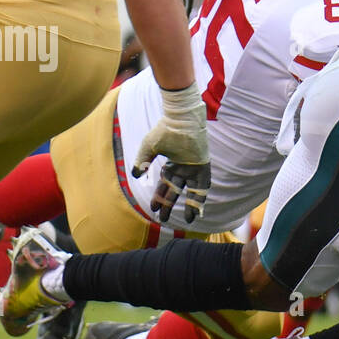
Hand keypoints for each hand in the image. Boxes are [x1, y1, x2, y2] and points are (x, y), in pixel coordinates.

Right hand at [132, 83, 210, 223]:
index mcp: (172, 164)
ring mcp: (194, 167)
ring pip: (191, 191)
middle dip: (169, 204)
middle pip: (176, 191)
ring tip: (187, 220)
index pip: (165, 185)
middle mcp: (183, 168)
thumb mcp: (149, 147)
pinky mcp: (203, 166)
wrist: (181, 118)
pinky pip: (203, 185)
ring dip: (189, 205)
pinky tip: (198, 209)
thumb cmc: (165, 130)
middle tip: (163, 219)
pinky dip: (200, 196)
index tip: (153, 209)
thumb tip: (135, 174)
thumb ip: (142, 160)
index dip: (159, 197)